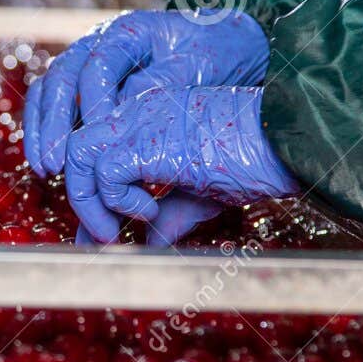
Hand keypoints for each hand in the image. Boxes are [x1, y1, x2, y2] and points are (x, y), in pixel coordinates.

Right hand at [23, 9, 268, 176]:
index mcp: (128, 32)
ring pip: (49, 91)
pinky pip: (54, 106)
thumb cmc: (216, 53)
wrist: (225, 44)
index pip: (97, 67)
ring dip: (42, 131)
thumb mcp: (198, 66)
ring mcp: (88, 63)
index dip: (93, 106)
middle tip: (56, 164)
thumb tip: (120, 110)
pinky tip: (50, 165)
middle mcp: (99, 43)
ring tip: (46, 170)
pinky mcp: (86, 86)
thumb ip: (160, 84)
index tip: (96, 142)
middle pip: (61, 77)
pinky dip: (47, 134)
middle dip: (54, 124)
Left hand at [64, 86, 300, 245]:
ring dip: (89, 201)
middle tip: (105, 235)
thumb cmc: (252, 161)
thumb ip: (167, 217)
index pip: (95, 152)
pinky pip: (105, 170)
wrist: (286, 139)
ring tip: (114, 232)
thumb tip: (146, 247)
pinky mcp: (151, 139)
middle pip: (76, 148)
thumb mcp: (200, 194)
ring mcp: (140, 122)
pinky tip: (150, 211)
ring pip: (78, 155)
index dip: (91, 195)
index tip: (104, 235)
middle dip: (81, 196)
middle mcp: (136, 114)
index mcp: (146, 120)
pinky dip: (115, 199)